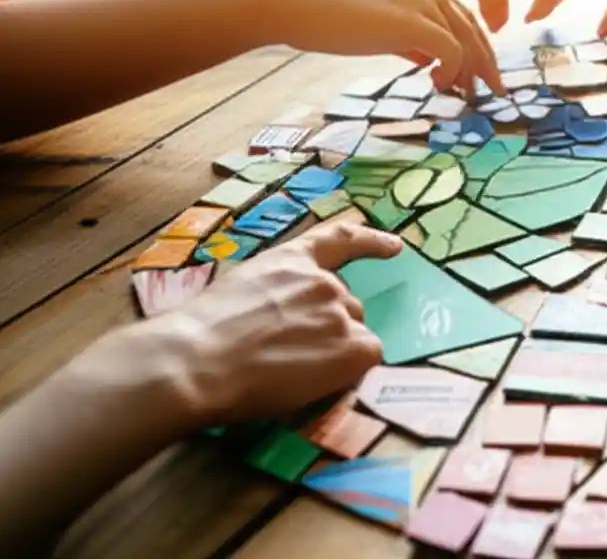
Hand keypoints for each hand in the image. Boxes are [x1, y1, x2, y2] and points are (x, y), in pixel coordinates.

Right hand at [152, 222, 401, 425]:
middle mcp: (323, 281)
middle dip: (329, 327)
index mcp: (291, 260)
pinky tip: (320, 382)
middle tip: (292, 354)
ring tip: (292, 371)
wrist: (196, 362)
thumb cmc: (200, 334)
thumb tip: (286, 322)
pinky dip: (348, 372)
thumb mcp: (241, 290)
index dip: (370, 242)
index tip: (395, 247)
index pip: (340, 240)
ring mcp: (341, 312)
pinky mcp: (355, 346)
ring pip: (354, 334)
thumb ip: (275, 295)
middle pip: (346, 304)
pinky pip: (366, 359)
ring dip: (334, 351)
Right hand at [261, 0, 500, 96]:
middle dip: (485, 58)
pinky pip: (452, 51)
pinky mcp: (413, 19)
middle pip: (469, 22)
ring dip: (472, 71)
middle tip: (494, 88)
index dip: (470, 41)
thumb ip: (403, 33)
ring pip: (466, 38)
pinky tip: (439, 87)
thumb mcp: (369, 19)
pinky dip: (453, 72)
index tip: (475, 70)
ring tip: (470, 95)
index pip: (455, 9)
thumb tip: (425, 57)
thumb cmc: (316, 10)